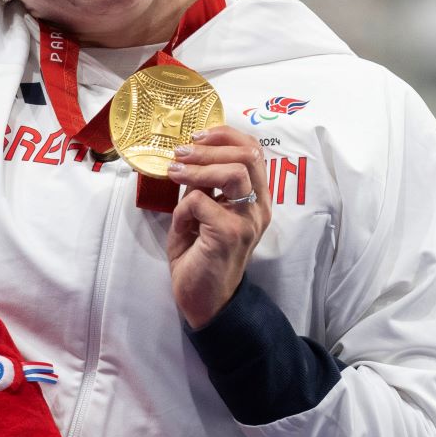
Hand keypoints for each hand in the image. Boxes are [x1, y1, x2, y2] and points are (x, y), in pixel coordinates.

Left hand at [163, 126, 270, 329]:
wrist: (204, 301)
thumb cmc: (201, 255)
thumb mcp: (203, 212)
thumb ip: (204, 186)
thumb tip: (188, 156)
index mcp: (257, 199)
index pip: (254, 151)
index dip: (226, 135)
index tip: (198, 136)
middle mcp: (260, 208)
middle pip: (249, 154)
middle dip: (210, 147)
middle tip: (181, 153)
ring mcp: (248, 220)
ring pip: (234, 171)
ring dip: (199, 168)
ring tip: (175, 172)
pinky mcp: (231, 234)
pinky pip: (202, 202)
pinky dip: (184, 206)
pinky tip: (180, 222)